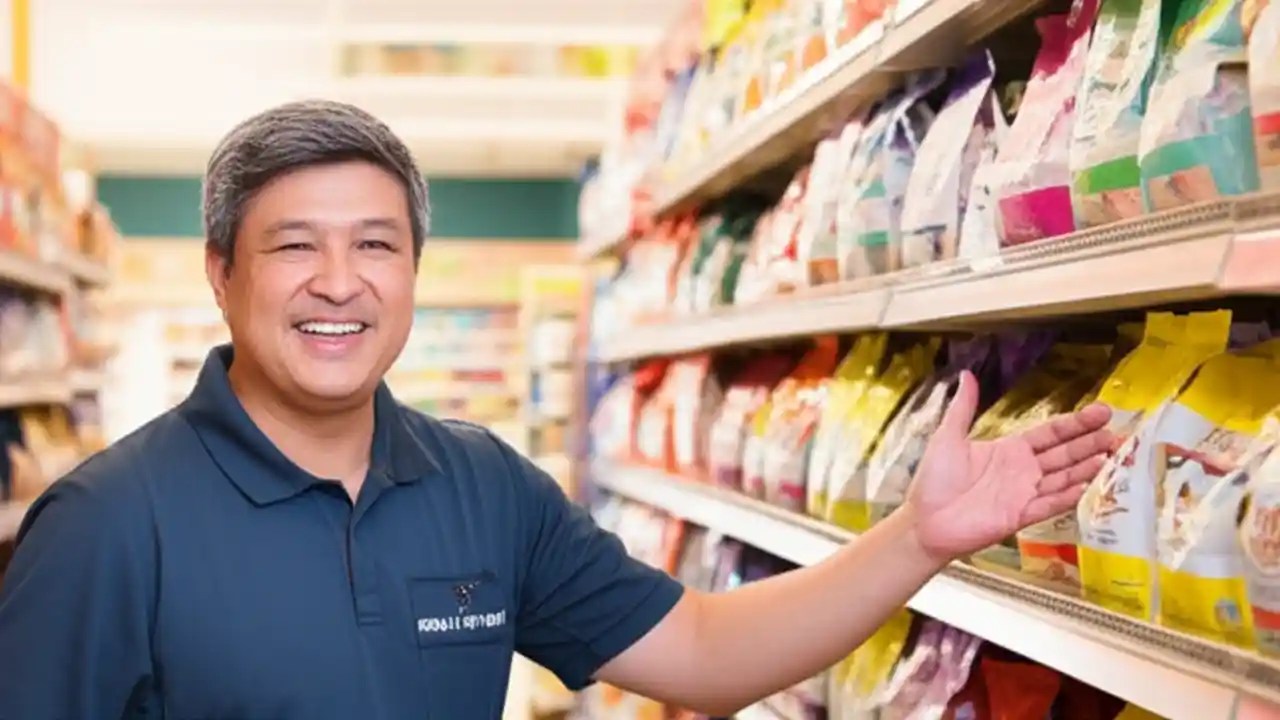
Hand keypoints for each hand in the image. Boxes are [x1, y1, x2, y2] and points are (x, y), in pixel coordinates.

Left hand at [902, 370, 1112, 562]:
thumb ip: (963, 408)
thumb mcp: (949, 438)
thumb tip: (967, 375)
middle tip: (1118, 434)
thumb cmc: (934, 481)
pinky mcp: (1020, 516)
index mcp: (1009, 450)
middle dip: (1091, 443)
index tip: (1100, 412)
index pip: (1050, 434)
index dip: (1075, 424)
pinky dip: (1069, 495)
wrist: (924, 521)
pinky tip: (1089, 485)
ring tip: (1114, 456)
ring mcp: (1024, 494)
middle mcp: (1022, 471)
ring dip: (1088, 467)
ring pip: (1064, 478)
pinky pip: (1049, 503)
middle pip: (1065, 454)